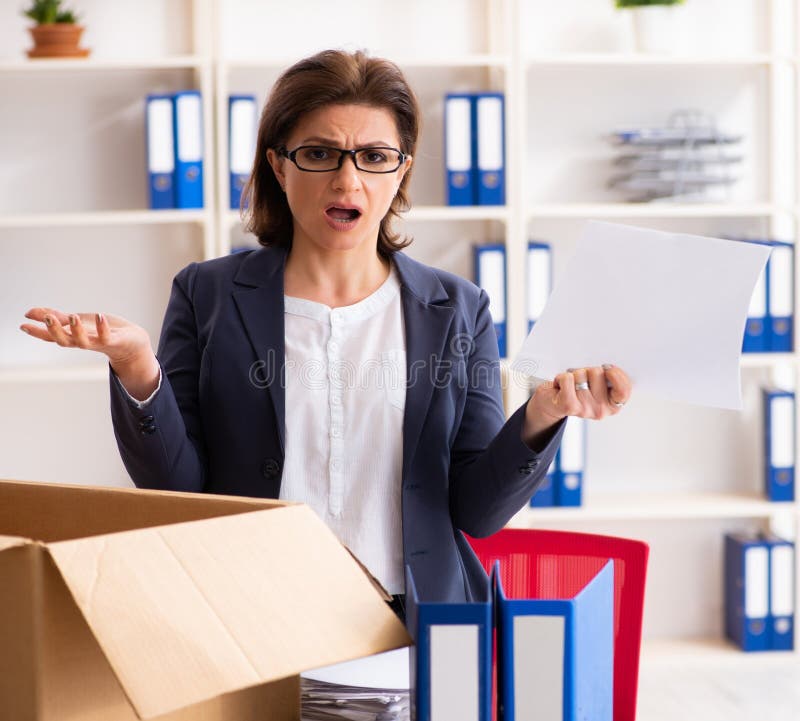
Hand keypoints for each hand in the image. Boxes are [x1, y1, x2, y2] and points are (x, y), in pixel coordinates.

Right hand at [20, 307, 159, 398]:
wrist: (132, 342)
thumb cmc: (102, 331)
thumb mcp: (76, 322)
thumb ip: (56, 317)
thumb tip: (29, 313)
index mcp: (73, 337)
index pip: (51, 337)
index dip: (37, 332)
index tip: (23, 325)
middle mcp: (83, 342)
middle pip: (64, 342)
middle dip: (55, 331)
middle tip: (48, 318)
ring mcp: (98, 343)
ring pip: (84, 342)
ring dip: (77, 330)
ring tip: (73, 316)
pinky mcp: (114, 341)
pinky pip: (107, 337)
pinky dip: (103, 327)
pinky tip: (99, 316)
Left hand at [523, 364, 631, 441]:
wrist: (551, 404)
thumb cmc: (576, 391)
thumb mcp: (597, 387)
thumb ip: (608, 378)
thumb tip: (609, 365)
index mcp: (612, 405)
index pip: (624, 390)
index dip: (616, 374)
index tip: (607, 368)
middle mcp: (601, 410)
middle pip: (599, 373)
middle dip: (588, 370)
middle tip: (582, 380)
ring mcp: (585, 409)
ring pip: (581, 374)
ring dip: (573, 374)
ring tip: (571, 384)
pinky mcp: (569, 405)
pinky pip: (567, 378)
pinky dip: (561, 377)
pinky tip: (561, 385)